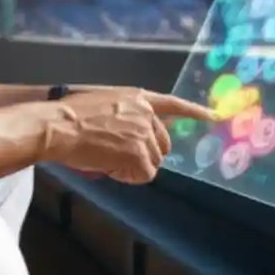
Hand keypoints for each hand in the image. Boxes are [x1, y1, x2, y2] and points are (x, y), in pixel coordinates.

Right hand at [46, 88, 216, 184]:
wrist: (60, 125)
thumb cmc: (71, 115)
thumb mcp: (104, 102)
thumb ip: (127, 113)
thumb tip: (136, 134)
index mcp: (138, 98)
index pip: (173, 103)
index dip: (194, 111)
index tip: (214, 116)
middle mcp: (147, 113)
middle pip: (163, 144)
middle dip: (146, 154)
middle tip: (118, 156)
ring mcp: (145, 133)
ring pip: (152, 162)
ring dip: (132, 166)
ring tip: (106, 158)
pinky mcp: (139, 153)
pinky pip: (144, 175)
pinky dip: (128, 177)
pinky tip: (109, 167)